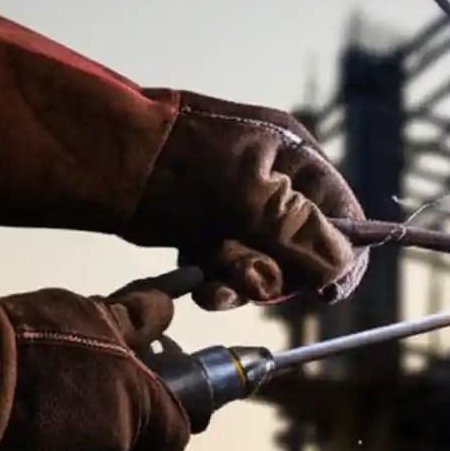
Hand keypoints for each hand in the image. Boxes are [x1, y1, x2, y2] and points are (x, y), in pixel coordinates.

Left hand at [127, 91, 368, 309]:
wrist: (105, 160)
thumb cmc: (182, 164)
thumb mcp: (251, 195)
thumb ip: (302, 231)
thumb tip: (342, 265)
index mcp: (297, 157)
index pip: (344, 215)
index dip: (340, 257)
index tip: (325, 293)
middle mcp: (276, 181)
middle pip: (304, 249)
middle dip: (277, 272)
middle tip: (249, 280)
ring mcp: (242, 205)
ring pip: (265, 263)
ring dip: (242, 280)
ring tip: (216, 279)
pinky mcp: (210, 225)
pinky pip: (231, 265)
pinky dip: (217, 278)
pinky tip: (200, 278)